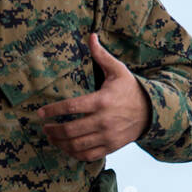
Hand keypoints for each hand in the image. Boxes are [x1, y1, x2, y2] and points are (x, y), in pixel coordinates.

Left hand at [35, 32, 151, 161]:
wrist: (151, 112)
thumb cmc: (130, 89)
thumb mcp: (118, 70)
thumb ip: (101, 55)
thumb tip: (91, 36)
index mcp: (102, 101)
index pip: (71, 107)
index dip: (53, 110)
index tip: (40, 113)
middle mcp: (103, 121)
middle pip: (70, 130)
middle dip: (53, 130)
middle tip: (44, 127)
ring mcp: (107, 136)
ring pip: (77, 145)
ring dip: (60, 143)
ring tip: (51, 137)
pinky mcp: (110, 147)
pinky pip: (87, 155)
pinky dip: (73, 154)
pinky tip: (66, 147)